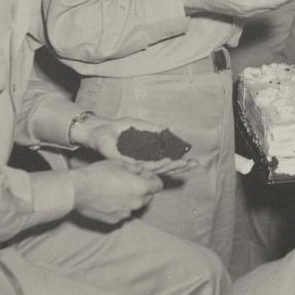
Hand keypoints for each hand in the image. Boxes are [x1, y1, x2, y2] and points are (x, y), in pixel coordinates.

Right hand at [69, 158, 162, 224]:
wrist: (79, 190)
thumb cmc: (98, 174)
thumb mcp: (118, 164)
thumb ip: (134, 167)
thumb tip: (140, 169)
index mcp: (141, 188)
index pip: (158, 185)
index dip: (152, 178)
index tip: (143, 174)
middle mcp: (136, 203)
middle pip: (148, 196)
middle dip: (143, 189)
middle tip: (130, 180)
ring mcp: (126, 213)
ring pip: (135, 205)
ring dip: (131, 198)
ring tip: (117, 189)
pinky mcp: (114, 220)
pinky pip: (123, 212)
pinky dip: (120, 206)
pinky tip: (109, 198)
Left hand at [71, 114, 197, 175]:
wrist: (100, 130)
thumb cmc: (118, 128)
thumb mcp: (141, 125)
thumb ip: (155, 130)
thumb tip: (170, 133)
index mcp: (147, 155)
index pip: (167, 161)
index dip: (180, 161)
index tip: (194, 161)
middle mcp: (142, 162)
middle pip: (164, 167)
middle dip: (180, 166)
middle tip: (194, 164)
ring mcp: (134, 164)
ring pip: (155, 168)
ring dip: (170, 166)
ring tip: (182, 163)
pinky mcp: (125, 162)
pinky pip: (142, 164)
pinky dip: (154, 163)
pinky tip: (164, 161)